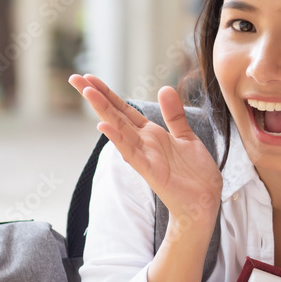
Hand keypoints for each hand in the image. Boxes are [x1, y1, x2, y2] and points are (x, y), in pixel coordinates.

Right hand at [68, 74, 221, 230]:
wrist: (205, 204)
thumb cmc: (195, 175)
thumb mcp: (186, 137)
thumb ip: (173, 115)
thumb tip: (164, 88)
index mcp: (151, 135)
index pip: (124, 109)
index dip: (107, 93)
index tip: (89, 77)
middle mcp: (144, 144)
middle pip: (116, 115)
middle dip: (96, 96)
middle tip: (75, 78)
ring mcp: (145, 158)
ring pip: (120, 130)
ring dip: (104, 111)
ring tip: (88, 92)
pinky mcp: (152, 173)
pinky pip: (133, 154)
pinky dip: (118, 140)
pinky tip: (104, 126)